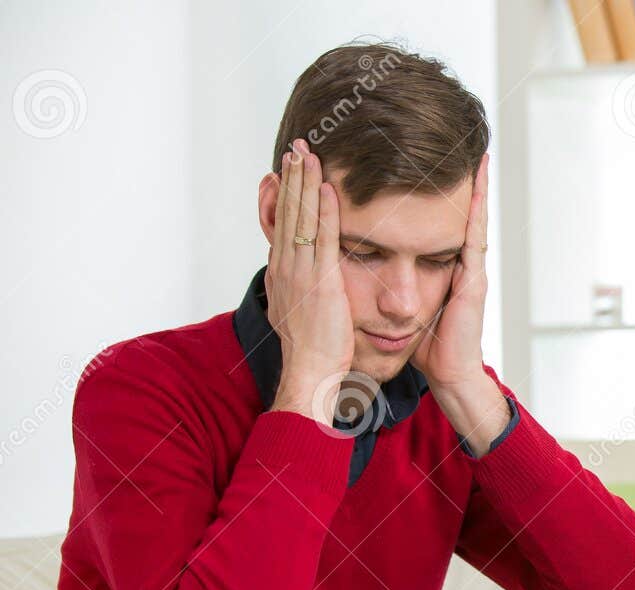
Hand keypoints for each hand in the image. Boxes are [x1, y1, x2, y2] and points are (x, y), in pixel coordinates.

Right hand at [266, 138, 352, 419]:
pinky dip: (324, 211)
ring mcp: (301, 273)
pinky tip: (327, 188)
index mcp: (281, 273)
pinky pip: (323, 238)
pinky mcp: (322, 281)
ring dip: (305, 184)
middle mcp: (286, 267)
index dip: (283, 195)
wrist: (311, 371)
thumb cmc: (311, 348)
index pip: (281, 224)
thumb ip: (290, 286)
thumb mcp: (293, 310)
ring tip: (308, 154)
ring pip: (301, 219)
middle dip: (291, 178)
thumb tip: (283, 271)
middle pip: (287, 213)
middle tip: (295, 147)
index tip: (284, 169)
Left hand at [411, 153, 488, 390]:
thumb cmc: (427, 345)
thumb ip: (396, 283)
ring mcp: (470, 270)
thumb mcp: (405, 305)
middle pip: (460, 214)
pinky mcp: (473, 279)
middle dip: (464, 181)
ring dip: (476, 186)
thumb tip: (367, 267)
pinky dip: (477, 210)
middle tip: (463, 145)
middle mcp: (460, 264)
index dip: (438, 194)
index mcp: (442, 267)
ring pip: (473, 219)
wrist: (448, 374)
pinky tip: (477, 187)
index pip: (441, 222)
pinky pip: (474, 236)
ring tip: (477, 155)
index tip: (433, 162)